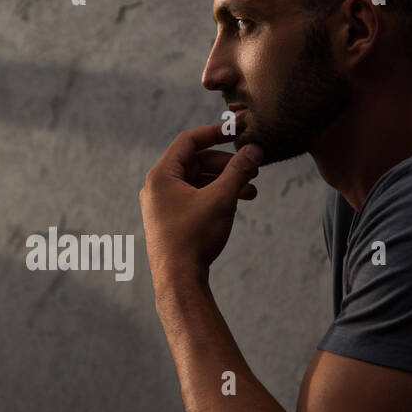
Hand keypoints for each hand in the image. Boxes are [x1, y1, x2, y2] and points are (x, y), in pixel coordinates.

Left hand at [139, 122, 261, 283]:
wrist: (178, 280)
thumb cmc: (194, 238)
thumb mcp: (222, 199)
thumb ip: (239, 170)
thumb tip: (254, 150)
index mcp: (161, 175)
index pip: (189, 141)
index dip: (215, 133)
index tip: (238, 131)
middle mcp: (158, 186)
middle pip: (196, 161)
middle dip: (227, 164)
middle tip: (253, 168)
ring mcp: (162, 204)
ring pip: (198, 181)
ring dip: (226, 181)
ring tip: (251, 190)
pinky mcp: (170, 219)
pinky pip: (195, 197)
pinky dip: (216, 196)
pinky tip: (237, 203)